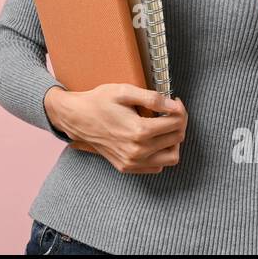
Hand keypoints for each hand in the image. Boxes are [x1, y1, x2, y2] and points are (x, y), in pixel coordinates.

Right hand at [47, 84, 186, 173]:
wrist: (76, 118)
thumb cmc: (98, 102)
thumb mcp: (124, 91)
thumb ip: (152, 98)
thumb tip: (174, 106)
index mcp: (139, 131)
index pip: (176, 123)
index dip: (180, 109)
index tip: (175, 101)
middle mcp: (138, 150)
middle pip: (177, 139)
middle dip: (179, 122)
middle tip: (171, 111)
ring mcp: (132, 162)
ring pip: (172, 157)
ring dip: (174, 141)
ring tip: (165, 127)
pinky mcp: (127, 167)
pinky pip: (157, 166)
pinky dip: (161, 154)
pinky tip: (153, 140)